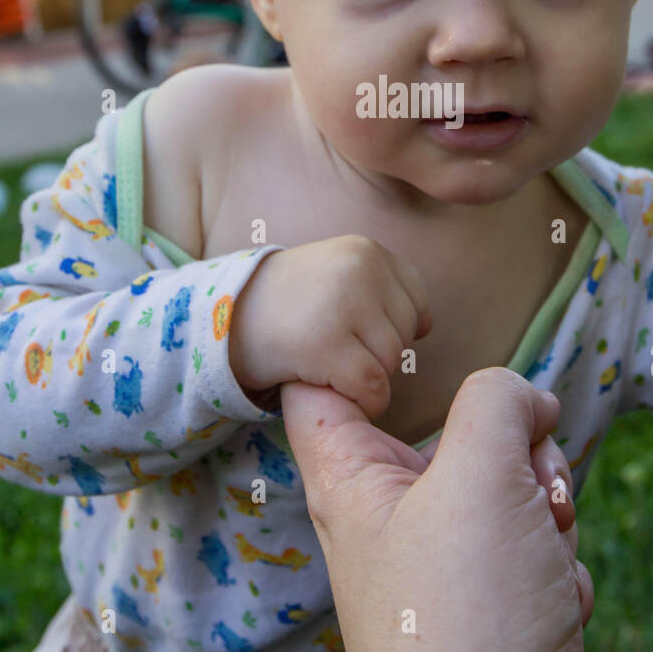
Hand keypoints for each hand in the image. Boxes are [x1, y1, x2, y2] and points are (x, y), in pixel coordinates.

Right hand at [228, 236, 430, 419]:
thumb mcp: (336, 274)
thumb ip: (381, 289)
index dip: (394, 326)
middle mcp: (360, 270)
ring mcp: (343, 304)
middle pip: (406, 332)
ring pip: (392, 361)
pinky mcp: (326, 344)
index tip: (359, 333)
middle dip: (379, 351)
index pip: (416, 299)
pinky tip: (336, 390)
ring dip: (369, 376)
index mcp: (367, 251)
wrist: (224, 319)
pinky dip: (364, 400)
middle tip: (337, 350)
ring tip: (331, 366)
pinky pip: (373, 386)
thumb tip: (427, 326)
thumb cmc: (287, 304)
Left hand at [282, 367, 603, 651]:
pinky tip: (550, 606)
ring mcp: (438, 571)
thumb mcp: (478, 474)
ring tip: (542, 556)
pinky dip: (553, 567)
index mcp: (351, 483)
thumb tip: (525, 399)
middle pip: (451, 433)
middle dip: (512, 447)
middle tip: (526, 484)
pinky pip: (531, 550)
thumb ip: (496, 401)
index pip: (320, 387)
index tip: (417, 343)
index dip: (359, 351)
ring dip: (546, 509)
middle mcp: (386, 523)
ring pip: (505, 490)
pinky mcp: (488, 611)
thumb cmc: (471, 618)